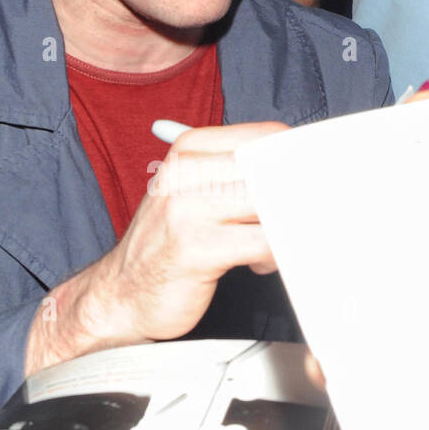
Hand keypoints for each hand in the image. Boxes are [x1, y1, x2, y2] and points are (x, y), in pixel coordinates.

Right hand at [98, 122, 284, 340]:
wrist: (122, 293)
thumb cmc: (168, 244)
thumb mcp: (195, 193)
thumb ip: (240, 174)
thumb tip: (302, 167)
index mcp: (189, 149)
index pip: (267, 137)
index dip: (297, 162)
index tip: (306, 185)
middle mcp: (185, 172)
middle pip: (272, 168)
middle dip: (296, 197)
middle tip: (297, 219)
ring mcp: (187, 210)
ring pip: (270, 204)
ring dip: (283, 229)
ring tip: (268, 245)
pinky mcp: (197, 249)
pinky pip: (263, 243)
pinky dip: (273, 256)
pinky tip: (258, 263)